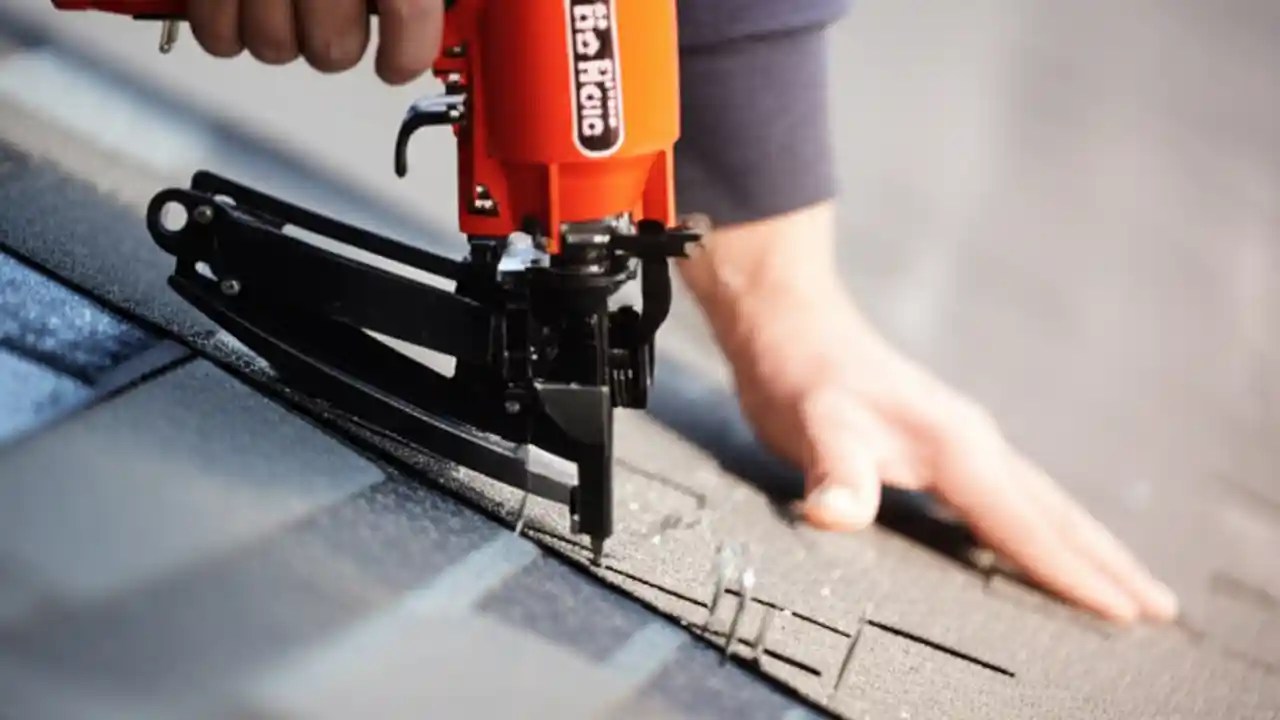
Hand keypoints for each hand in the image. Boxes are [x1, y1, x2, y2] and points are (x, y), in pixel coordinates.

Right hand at [187, 0, 443, 84]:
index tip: (398, 60)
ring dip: (281, 35)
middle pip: (333, 50)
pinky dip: (224, 27)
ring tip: (284, 0)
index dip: (406, 52)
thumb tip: (434, 13)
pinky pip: (216, 33)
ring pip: (274, 48)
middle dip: (335, 43)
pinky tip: (239, 4)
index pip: (409, 18)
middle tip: (331, 14)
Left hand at [678, 201, 1178, 623]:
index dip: (1070, 572)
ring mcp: (962, 438)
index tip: (1122, 614)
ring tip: (1126, 582)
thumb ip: (834, 473)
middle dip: (1108, 562)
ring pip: (1041, 501)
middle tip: (1159, 609)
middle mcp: (973, 440)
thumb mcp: (813, 425)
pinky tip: (1041, 539)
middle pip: (1055, 512)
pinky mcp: (941, 441)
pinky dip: (1043, 524)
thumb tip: (835, 514)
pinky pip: (1011, 493)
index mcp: (957, 445)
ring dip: (1086, 543)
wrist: (791, 324)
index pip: (1024, 523)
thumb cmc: (802, 376)